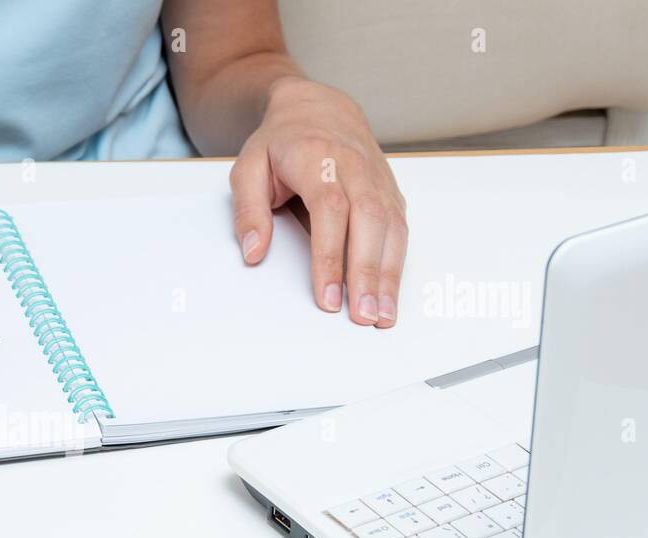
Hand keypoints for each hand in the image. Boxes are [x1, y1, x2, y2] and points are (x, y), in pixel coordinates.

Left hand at [230, 76, 407, 327]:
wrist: (318, 109)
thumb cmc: (280, 142)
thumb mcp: (248, 168)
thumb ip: (248, 211)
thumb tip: (254, 253)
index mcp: (320, 158)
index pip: (330, 210)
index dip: (331, 255)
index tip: (327, 296)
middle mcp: (357, 168)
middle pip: (370, 222)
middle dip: (368, 273)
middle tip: (363, 316)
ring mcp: (379, 180)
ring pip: (392, 229)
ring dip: (389, 276)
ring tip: (382, 317)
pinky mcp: (390, 193)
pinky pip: (400, 230)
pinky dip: (397, 265)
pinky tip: (390, 296)